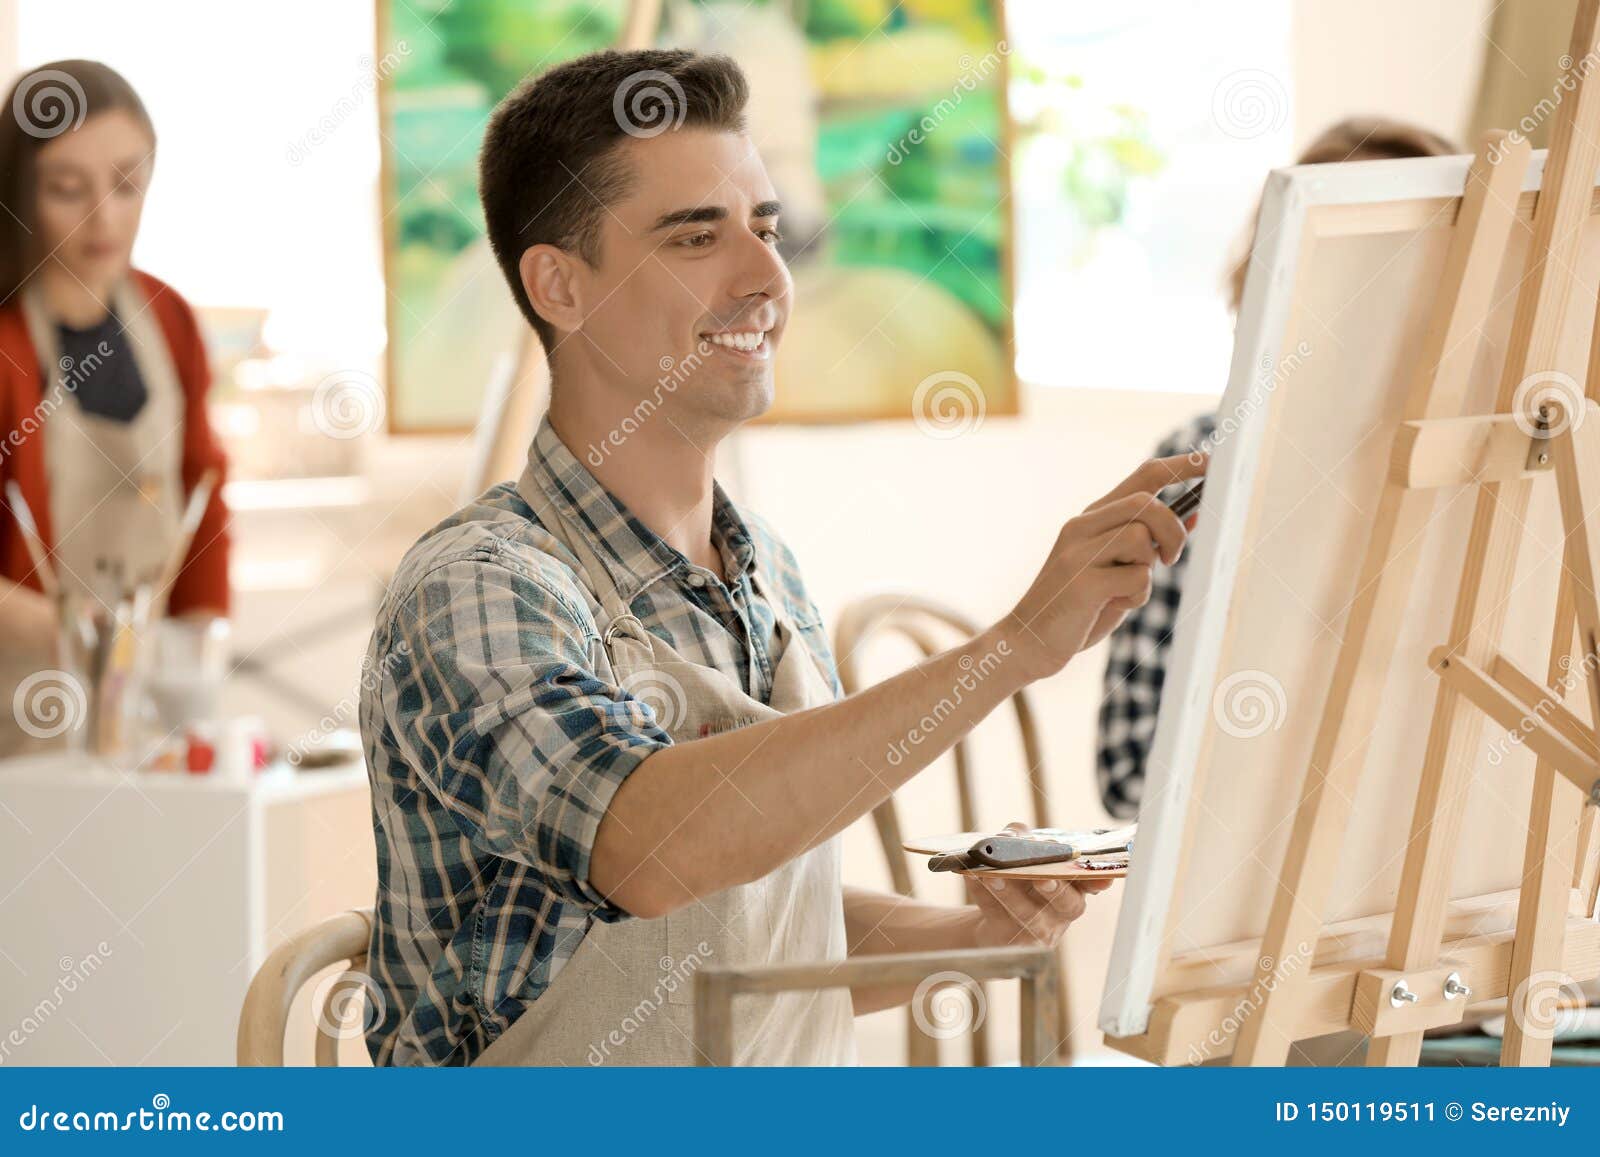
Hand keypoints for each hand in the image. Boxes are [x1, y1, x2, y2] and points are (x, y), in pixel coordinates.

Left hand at [964, 824, 1115, 948]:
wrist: (994, 920)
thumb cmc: (1018, 880)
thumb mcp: (1023, 855)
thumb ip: (1022, 838)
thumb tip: (1013, 834)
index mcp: (1075, 890)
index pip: (1091, 885)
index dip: (1096, 881)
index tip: (1099, 878)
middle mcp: (1062, 913)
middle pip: (1067, 904)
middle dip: (1056, 889)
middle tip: (1042, 877)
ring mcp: (1038, 931)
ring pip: (1028, 914)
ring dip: (1010, 893)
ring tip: (991, 875)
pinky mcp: (1010, 939)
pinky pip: (997, 915)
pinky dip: (983, 895)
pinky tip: (973, 878)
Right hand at [1000, 452, 1205, 681]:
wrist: (1028, 640)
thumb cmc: (1078, 606)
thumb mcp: (1115, 568)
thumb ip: (1146, 544)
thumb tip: (1194, 517)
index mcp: (1092, 519)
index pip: (1144, 477)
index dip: (1182, 466)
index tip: (1212, 460)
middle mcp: (1082, 527)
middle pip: (1147, 503)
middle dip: (1173, 530)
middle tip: (1170, 560)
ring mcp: (1079, 553)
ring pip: (1141, 537)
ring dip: (1149, 568)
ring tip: (1129, 589)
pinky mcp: (1082, 582)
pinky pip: (1136, 577)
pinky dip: (1137, 596)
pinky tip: (1115, 605)